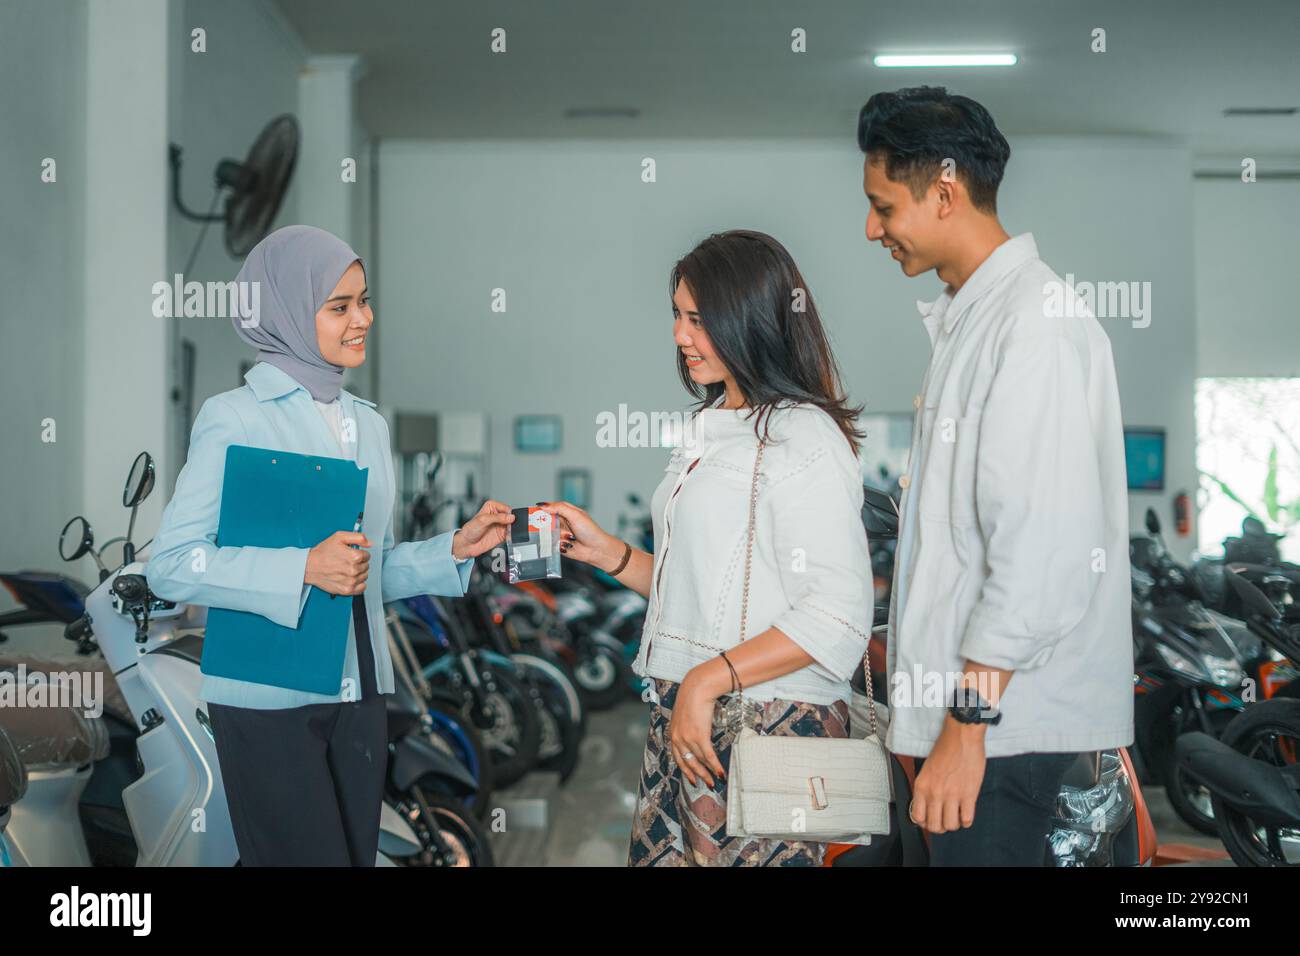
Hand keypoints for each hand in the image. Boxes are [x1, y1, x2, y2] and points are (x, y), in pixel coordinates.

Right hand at [305, 530, 371, 595]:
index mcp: (354, 556)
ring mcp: (350, 581)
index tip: (352, 554)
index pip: (367, 556)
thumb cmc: (322, 553)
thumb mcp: (339, 537)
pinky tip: (350, 578)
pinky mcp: (347, 590)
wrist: (309, 566)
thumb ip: (358, 537)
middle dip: (359, 563)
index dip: (360, 553)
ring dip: (358, 573)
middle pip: (366, 566)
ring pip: (364, 576)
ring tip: (346, 569)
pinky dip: (358, 584)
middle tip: (347, 561)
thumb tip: (369, 543)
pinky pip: (362, 588)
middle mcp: (353, 570)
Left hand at [452, 499, 514, 559]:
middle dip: (512, 521)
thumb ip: (497, 517)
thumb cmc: (469, 530)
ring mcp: (500, 526)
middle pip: (511, 516)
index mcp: (492, 507)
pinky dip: (512, 535)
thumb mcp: (482, 520)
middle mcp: (497, 516)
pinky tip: (507, 536)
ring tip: (508, 531)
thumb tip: (510, 517)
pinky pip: (511, 534)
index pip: (506, 508)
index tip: (507, 519)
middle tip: (509, 525)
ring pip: (512, 525)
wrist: (466, 545)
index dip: (508, 514)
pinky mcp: (502, 535)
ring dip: (513, 528)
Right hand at [536, 500, 621, 571]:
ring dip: (555, 535)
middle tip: (551, 526)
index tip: (534, 512)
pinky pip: (550, 544)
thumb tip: (543, 505)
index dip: (541, 509)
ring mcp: (560, 534)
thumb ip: (559, 508)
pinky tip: (565, 544)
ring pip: (547, 533)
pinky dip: (556, 544)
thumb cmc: (591, 531)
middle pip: (545, 521)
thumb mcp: (575, 515)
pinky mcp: (558, 545)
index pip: (549, 507)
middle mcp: (562, 522)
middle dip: (546, 524)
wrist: (596, 550)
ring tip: (567, 537)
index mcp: (566, 512)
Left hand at [668, 667, 727, 788]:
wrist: (697, 688)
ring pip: (700, 761)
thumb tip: (695, 736)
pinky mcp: (699, 736)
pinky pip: (709, 756)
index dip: (686, 770)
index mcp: (673, 733)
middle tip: (707, 783)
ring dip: (709, 772)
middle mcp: (678, 738)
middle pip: (688, 763)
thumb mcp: (683, 715)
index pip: (677, 757)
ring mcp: (688, 738)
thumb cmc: (692, 698)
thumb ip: (685, 727)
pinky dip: (716, 766)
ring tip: (716, 779)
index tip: (692, 778)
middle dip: (698, 775)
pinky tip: (721, 772)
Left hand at [909, 716, 986, 833]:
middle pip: (935, 826)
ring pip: (951, 825)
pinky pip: (967, 819)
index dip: (926, 822)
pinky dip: (967, 819)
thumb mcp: (927, 769)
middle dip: (941, 826)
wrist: (961, 736)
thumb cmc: (945, 748)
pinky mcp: (969, 794)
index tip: (932, 819)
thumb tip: (928, 806)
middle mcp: (934, 793)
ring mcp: (952, 795)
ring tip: (957, 814)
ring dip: (954, 823)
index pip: (918, 817)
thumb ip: (926, 788)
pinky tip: (966, 811)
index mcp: (921, 786)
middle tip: (945, 819)